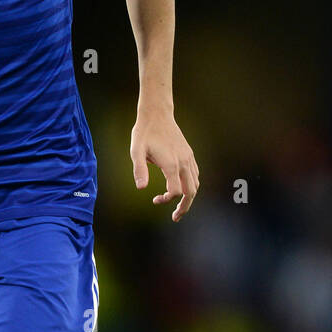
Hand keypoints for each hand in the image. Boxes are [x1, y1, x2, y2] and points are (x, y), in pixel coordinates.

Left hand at [131, 107, 198, 221]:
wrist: (157, 114)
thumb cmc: (144, 132)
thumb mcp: (136, 151)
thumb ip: (139, 169)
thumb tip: (141, 188)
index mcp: (171, 164)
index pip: (175, 191)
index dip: (166, 200)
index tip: (155, 199)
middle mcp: (183, 162)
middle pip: (191, 192)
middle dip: (185, 207)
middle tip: (175, 217)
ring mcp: (188, 158)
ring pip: (195, 184)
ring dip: (188, 197)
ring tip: (179, 206)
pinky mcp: (189, 154)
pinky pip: (195, 175)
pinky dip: (190, 186)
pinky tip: (180, 188)